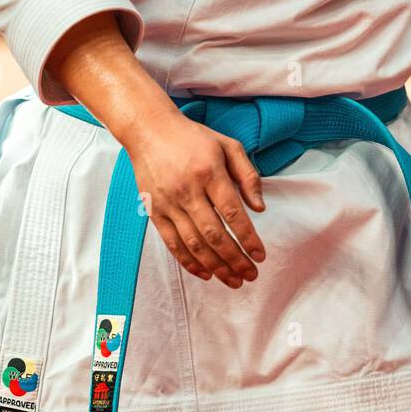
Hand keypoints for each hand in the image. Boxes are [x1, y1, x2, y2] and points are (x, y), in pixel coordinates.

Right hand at [125, 107, 266, 288]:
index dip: (248, 238)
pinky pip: (172, 243)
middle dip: (235, 259)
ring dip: (215, 266)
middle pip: (214, 234)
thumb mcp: (228, 146)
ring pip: (194, 244)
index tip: (260, 255)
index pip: (232, 213)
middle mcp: (188, 190)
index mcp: (209, 172)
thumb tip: (260, 208)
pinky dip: (189, 262)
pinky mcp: (154, 211)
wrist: (150, 131)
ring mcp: (169, 203)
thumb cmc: (194, 138)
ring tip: (233, 280)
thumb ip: (248, 176)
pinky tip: (205, 273)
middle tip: (251, 274)